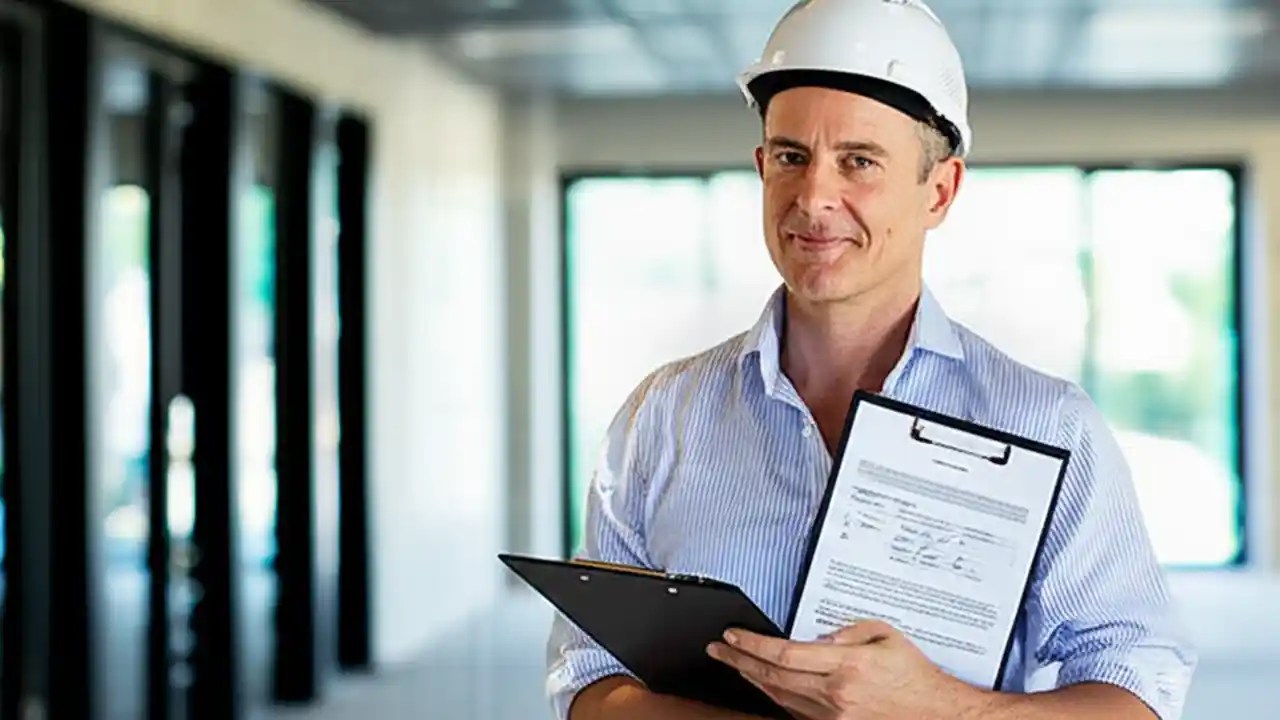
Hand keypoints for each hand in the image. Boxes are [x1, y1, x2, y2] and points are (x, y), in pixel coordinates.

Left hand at [706, 620, 988, 719]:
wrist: (936, 715)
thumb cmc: (914, 676)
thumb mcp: (886, 636)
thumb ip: (849, 630)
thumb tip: (819, 636)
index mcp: (847, 666)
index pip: (785, 654)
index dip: (753, 643)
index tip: (733, 634)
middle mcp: (835, 694)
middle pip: (772, 677)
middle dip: (739, 660)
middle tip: (718, 648)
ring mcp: (832, 716)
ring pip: (779, 696)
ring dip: (752, 678)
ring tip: (733, 662)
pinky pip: (795, 711)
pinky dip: (774, 696)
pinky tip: (763, 685)